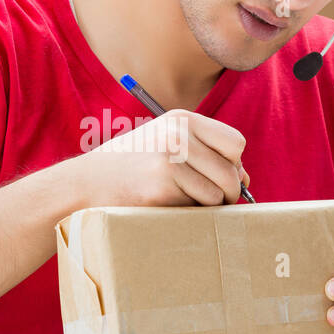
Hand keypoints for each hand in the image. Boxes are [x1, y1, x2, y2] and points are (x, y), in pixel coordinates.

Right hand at [74, 109, 250, 207]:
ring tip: (183, 202)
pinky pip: (199, 207)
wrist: (86, 182)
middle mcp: (179, 134)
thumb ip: (204, 155)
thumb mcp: (165, 145)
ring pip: (219, 193)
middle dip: (229, 192)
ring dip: (209, 206)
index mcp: (182, 120)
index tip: (221, 177)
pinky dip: (190, 213)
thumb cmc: (131, 167)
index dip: (234, 164)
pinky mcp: (162, 185)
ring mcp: (170, 159)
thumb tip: (246, 179)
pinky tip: (168, 206)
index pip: (235, 142)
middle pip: (231, 171)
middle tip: (214, 201)